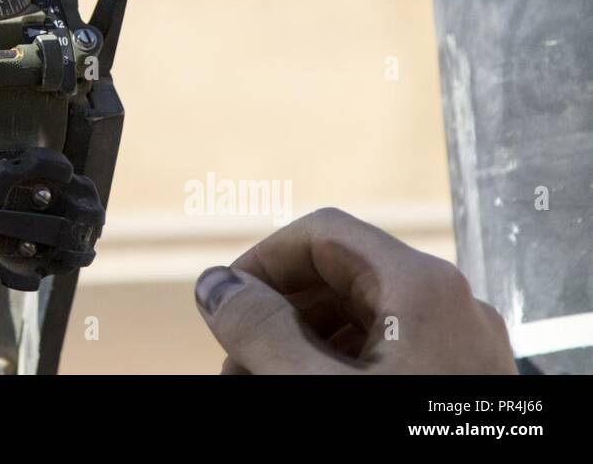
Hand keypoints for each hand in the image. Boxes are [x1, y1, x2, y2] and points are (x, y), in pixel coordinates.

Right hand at [194, 207, 516, 373]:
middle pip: (339, 279)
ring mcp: (462, 353)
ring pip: (360, 324)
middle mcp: (451, 310)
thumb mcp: (311, 389)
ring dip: (299, 348)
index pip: (322, 235)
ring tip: (258, 387)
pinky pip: (387, 360)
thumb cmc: (399, 458)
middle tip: (234, 363)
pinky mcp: (460, 390)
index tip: (223, 306)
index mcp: (421, 288)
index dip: (261, 263)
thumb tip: (215, 285)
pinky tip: (305, 402)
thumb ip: (258, 329)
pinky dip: (336, 373)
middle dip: (276, 316)